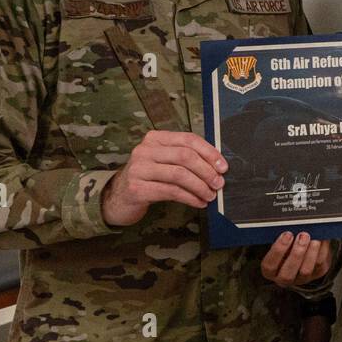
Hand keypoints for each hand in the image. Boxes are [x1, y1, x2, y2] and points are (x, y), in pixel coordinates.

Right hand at [102, 131, 225, 226]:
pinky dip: (190, 198)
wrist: (118, 197)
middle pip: (185, 156)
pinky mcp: (137, 188)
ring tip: (211, 195)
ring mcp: (139, 169)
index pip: (188, 139)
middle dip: (207, 171)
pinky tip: (199, 202)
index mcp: (155, 138)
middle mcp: (145, 150)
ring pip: (179, 174)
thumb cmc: (148, 178)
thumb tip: (217, 166)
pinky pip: (171, 191)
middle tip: (219, 184)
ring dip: (200, 186)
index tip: (223, 166)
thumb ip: (185, 159)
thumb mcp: (164, 162)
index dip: (209, 152)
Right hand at [261, 232, 331, 285]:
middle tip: (303, 236)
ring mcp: (301, 278)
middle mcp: (284, 277)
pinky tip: (322, 239)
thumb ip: (282, 238)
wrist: (304, 252)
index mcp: (271, 270)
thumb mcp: (280, 242)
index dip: (278, 250)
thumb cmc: (288, 245)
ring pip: (305, 271)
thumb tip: (291, 226)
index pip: (269, 265)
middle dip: (296, 253)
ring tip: (314, 238)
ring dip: (311, 252)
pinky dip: (322, 250)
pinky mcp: (316, 274)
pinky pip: (320, 264)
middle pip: (287, 274)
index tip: (287, 235)